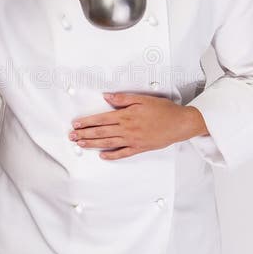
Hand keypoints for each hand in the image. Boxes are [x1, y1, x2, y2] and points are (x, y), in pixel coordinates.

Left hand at [68, 92, 209, 159]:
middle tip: (72, 136)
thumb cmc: (163, 110)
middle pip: (101, 132)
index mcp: (127, 116)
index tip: (76, 124)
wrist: (180, 124)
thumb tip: (107, 97)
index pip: (102, 119)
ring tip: (81, 144)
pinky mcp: (139, 148)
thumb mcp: (143, 99)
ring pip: (108, 143)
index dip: (87, 122)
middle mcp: (127, 129)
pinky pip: (123, 153)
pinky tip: (102, 156)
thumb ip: (124, 99)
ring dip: (93, 144)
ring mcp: (133, 140)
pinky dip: (112, 156)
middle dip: (85, 134)